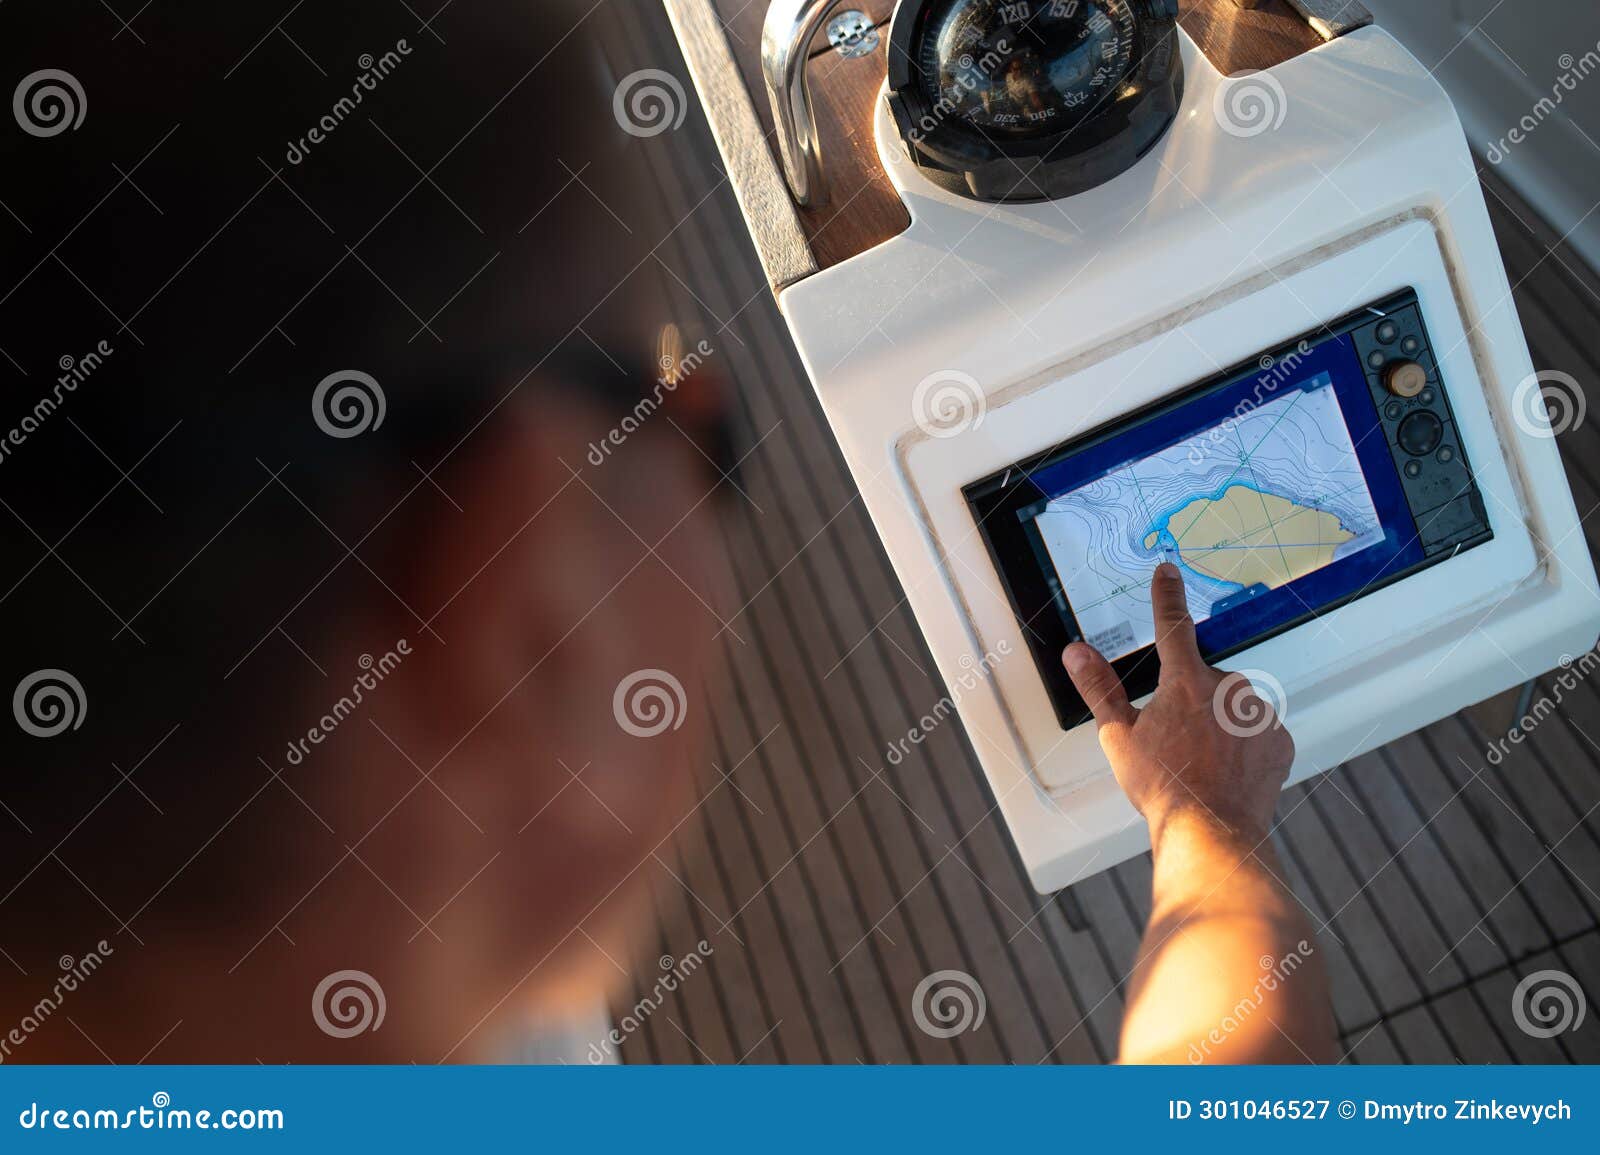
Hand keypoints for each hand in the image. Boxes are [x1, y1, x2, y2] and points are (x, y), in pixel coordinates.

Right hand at [1062, 562, 1293, 841]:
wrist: (1212, 831)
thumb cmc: (1164, 789)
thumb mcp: (1119, 737)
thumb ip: (1099, 688)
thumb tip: (1077, 653)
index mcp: (1185, 681)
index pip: (1172, 626)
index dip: (1166, 596)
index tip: (1167, 571)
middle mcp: (1227, 688)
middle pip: (1202, 680)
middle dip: (1189, 702)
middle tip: (1175, 742)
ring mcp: (1258, 713)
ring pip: (1231, 706)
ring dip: (1217, 724)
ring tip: (1201, 764)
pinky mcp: (1279, 739)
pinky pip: (1256, 730)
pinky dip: (1242, 744)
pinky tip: (1226, 771)